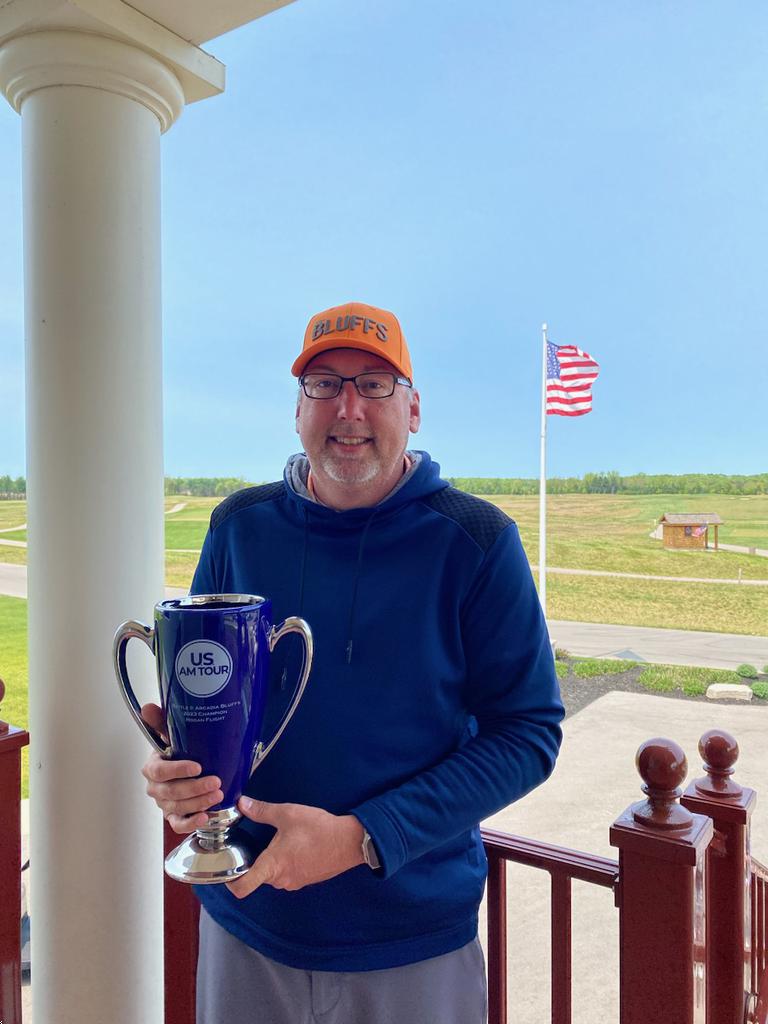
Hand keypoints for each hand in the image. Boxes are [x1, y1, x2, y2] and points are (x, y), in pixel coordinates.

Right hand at [140, 703, 222, 833]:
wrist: (188, 769)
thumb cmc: (180, 751)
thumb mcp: (172, 735)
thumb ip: (161, 722)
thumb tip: (148, 707)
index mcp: (152, 767)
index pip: (159, 771)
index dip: (177, 770)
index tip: (197, 766)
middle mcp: (155, 787)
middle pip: (170, 792)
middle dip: (194, 788)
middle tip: (215, 782)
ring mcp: (163, 803)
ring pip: (177, 807)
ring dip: (198, 803)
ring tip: (217, 795)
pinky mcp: (172, 816)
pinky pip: (178, 824)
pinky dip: (190, 823)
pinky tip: (204, 818)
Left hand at [226, 798, 365, 898]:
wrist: (350, 841)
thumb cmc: (319, 829)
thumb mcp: (288, 814)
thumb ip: (262, 810)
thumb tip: (242, 804)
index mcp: (272, 865)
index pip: (242, 887)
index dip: (230, 882)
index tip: (227, 868)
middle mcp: (281, 880)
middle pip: (257, 877)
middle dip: (255, 861)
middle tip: (255, 841)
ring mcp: (295, 882)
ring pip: (274, 874)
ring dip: (273, 861)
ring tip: (280, 840)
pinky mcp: (306, 880)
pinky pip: (288, 874)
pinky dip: (287, 862)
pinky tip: (296, 845)